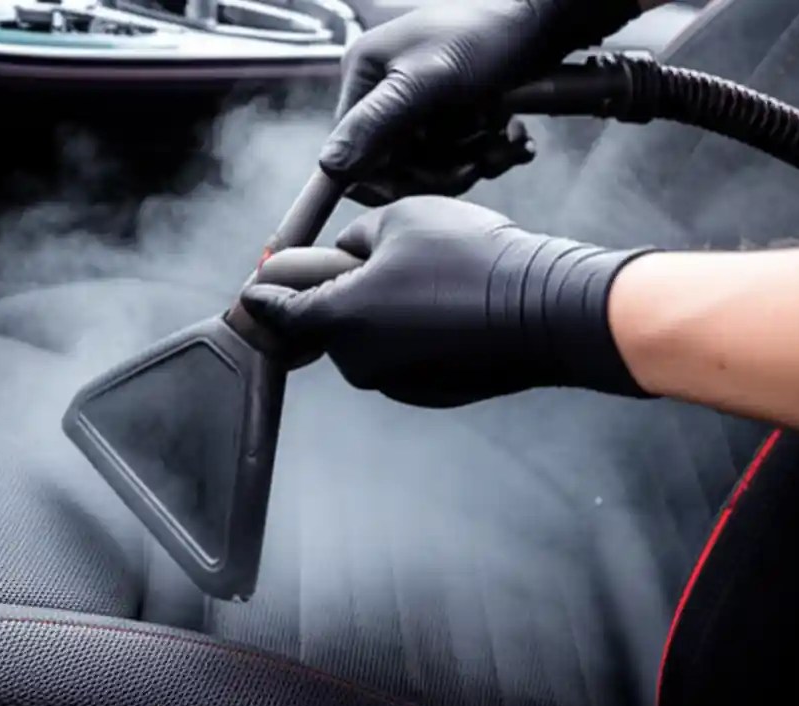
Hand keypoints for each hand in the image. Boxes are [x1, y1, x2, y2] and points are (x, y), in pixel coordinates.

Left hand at [240, 197, 653, 406]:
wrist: (545, 307)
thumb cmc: (470, 257)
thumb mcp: (399, 219)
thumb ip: (351, 240)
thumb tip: (344, 257)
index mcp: (337, 318)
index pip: (278, 310)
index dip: (264, 293)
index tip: (253, 289)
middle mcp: (358, 362)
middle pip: (326, 323)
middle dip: (340, 292)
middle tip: (381, 258)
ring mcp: (394, 383)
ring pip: (368, 339)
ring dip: (380, 311)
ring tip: (432, 278)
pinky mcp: (427, 393)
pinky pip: (402, 356)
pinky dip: (412, 334)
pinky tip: (451, 307)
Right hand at [324, 0, 640, 202]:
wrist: (543, 21)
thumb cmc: (487, 38)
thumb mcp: (430, 80)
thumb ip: (378, 121)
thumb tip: (329, 165)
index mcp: (365, 74)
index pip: (350, 149)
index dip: (381, 178)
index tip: (418, 186)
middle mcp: (384, 91)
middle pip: (394, 164)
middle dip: (440, 168)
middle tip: (478, 159)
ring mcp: (418, 104)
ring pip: (429, 165)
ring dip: (472, 159)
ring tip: (504, 136)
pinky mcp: (449, 115)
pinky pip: (456, 155)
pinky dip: (488, 151)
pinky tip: (512, 136)